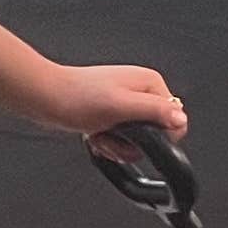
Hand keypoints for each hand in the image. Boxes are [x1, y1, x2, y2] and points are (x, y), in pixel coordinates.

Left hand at [27, 62, 187, 138]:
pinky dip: (109, 142)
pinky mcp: (114, 114)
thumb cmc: (76, 96)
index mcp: (150, 83)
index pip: (175, 120)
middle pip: (156, 133)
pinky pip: (122, 139)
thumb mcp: (121, 106)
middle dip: (133, 143)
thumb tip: (180, 120)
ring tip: (101, 132)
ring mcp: (127, 102)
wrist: (47, 98)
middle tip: (114, 133)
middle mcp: (141, 91)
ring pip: (138, 140)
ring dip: (118, 145)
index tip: (136, 135)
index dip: (157, 137)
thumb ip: (154, 111)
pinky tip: (96, 133)